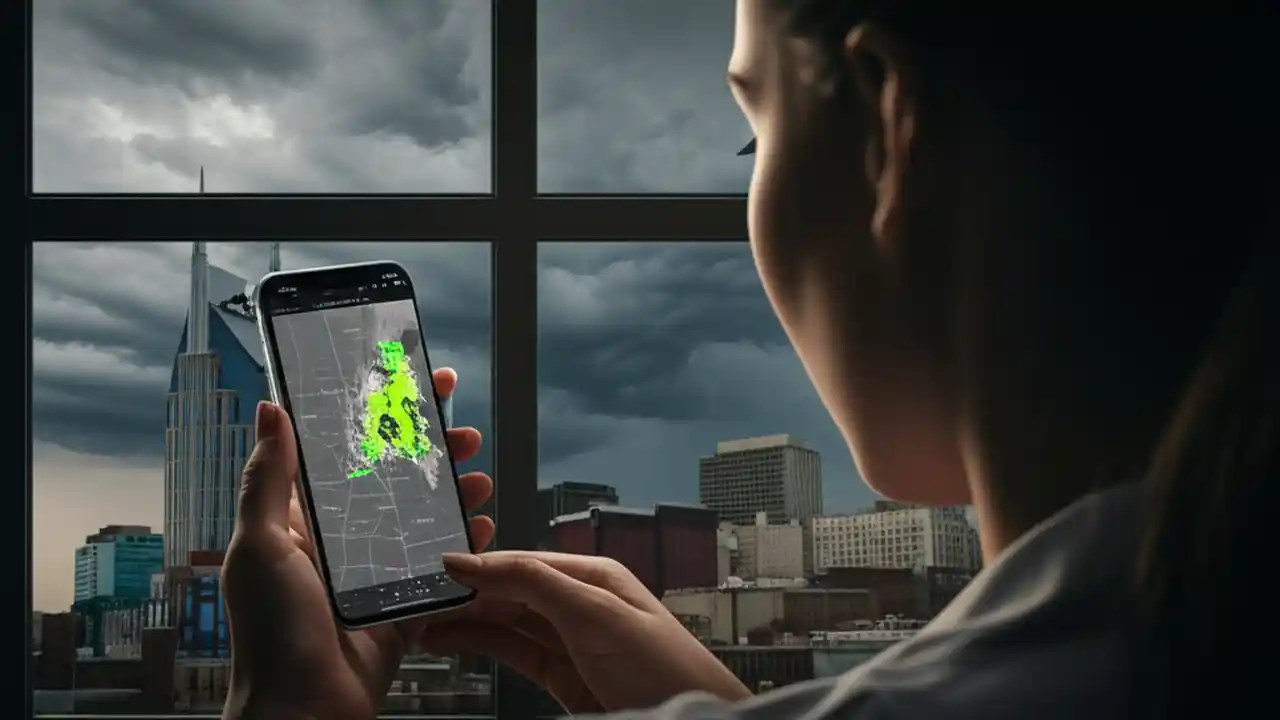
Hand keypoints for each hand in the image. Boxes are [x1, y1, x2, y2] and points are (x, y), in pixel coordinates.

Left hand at [221, 368, 492, 719]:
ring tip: (479, 479)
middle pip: (395, 481)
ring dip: (454, 494)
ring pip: (425, 519)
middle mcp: (343, 542)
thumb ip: (268, 479)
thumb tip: (268, 410)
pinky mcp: (406, 606)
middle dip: (431, 452)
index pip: (343, 454)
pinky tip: (483, 526)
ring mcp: (377, 573)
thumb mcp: (261, 546)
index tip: (407, 386)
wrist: (306, 713)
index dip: (376, 419)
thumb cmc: (272, 635)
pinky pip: (443, 567)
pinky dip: (467, 545)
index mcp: (304, 523)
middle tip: (462, 431)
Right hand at [420, 551, 751, 713]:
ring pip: (505, 622)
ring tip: (416, 621)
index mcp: (590, 575)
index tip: (429, 569)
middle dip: (463, 593)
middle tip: (413, 598)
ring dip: (463, 620)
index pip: (520, 562)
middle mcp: (578, 602)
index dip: (475, 565)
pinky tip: (449, 642)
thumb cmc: (659, 666)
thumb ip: (530, 582)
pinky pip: (512, 652)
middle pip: (508, 590)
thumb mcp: (592, 613)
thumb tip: (471, 560)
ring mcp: (569, 640)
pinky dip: (479, 646)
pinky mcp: (563, 675)